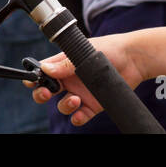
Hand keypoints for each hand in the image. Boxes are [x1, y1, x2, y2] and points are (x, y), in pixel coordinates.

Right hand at [26, 34, 145, 126]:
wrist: (134, 60)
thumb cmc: (109, 49)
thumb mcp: (84, 52)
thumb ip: (65, 63)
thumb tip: (45, 69)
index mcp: (63, 64)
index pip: (42, 71)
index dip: (33, 77)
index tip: (31, 81)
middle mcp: (69, 79)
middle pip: (46, 91)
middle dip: (41, 95)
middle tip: (47, 93)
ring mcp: (80, 93)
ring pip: (62, 105)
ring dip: (64, 106)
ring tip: (75, 100)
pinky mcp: (92, 104)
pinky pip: (79, 116)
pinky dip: (77, 118)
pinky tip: (80, 113)